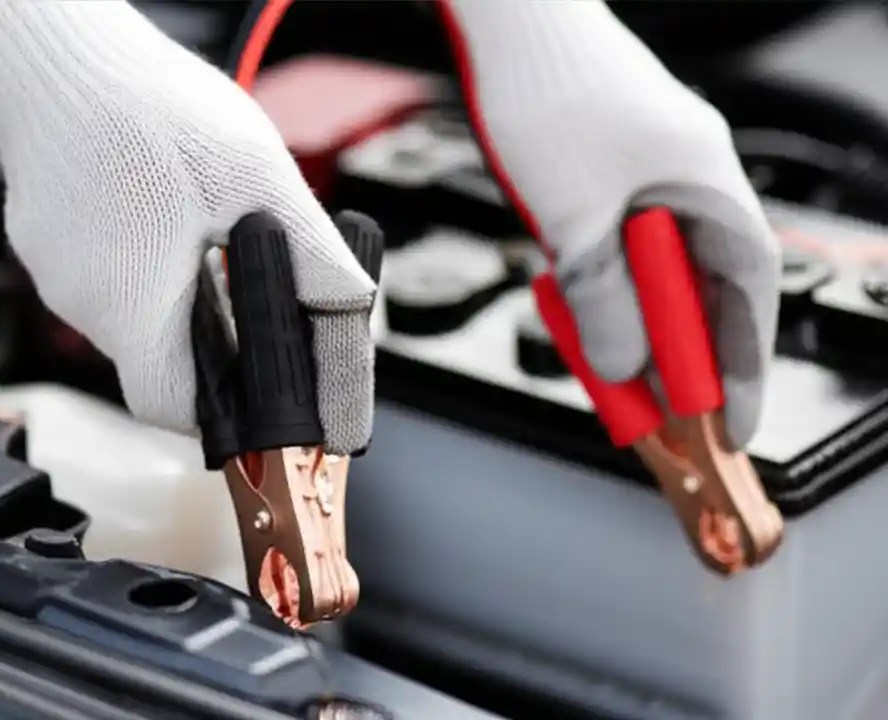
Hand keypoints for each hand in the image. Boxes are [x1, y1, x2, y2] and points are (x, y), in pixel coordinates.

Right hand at [0, 0, 376, 452]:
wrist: (57, 50)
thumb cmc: (142, 106)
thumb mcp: (255, 179)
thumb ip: (309, 255)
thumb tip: (351, 312)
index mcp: (130, 308)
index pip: (177, 408)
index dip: (231, 408)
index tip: (271, 393)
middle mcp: (82, 305)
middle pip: (161, 360)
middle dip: (219, 337)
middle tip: (259, 297)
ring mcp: (58, 272)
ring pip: (136, 313)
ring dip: (185, 291)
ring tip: (211, 235)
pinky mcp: (49, 240)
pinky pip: (109, 271)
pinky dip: (149, 257)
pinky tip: (167, 210)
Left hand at [448, 0, 780, 447]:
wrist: (502, 19)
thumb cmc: (546, 89)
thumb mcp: (572, 216)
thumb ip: (600, 296)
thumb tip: (624, 366)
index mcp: (707, 180)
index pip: (749, 290)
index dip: (744, 361)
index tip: (735, 420)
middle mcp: (688, 175)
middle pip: (703, 284)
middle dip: (682, 352)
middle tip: (662, 410)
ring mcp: (646, 169)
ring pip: (655, 268)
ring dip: (634, 320)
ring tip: (610, 368)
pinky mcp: (606, 169)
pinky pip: (619, 244)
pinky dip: (603, 285)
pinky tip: (579, 307)